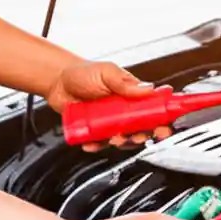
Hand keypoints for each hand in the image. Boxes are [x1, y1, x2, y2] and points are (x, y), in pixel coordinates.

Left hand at [45, 61, 173, 151]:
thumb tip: (148, 89)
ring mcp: (108, 123)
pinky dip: (97, 146)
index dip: (161, 121)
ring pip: (121, 140)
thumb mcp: (106, 72)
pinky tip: (92, 143)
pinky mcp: (94, 132)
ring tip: (114, 138)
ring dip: (120, 143)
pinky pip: (99, 144)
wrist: (57, 81)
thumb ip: (125, 83)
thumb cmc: (83, 72)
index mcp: (131, 96)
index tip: (163, 129)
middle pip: (140, 130)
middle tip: (136, 136)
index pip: (152, 110)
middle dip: (140, 136)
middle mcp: (122, 111)